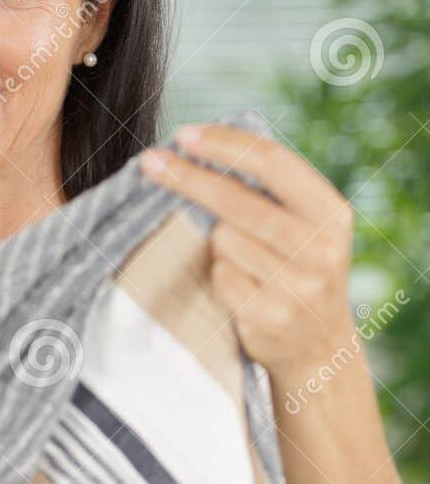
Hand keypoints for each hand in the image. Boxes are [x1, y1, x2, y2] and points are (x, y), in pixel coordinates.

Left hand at [139, 123, 355, 377]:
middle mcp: (321, 248)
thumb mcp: (309, 229)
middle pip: (238, 200)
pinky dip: (219, 278)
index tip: (185, 135)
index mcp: (331, 214)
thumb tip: (201, 149)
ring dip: (218, 244)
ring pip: (225, 239)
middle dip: (189, 177)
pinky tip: (240, 289)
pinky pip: (220, 277)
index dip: (226, 145)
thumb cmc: (300, 273)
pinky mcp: (268, 316)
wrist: (320, 347)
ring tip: (242, 261)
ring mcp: (296, 285)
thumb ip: (274, 194)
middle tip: (151, 162)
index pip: (274, 163)